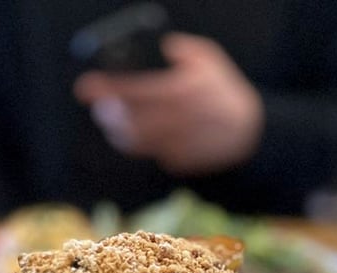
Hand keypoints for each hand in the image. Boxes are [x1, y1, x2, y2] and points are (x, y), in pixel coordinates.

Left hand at [73, 32, 263, 174]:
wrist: (249, 133)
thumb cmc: (225, 92)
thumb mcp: (210, 59)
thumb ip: (183, 50)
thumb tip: (162, 47)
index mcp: (183, 91)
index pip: (136, 89)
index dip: (108, 89)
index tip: (86, 88)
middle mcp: (179, 120)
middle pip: (131, 120)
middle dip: (111, 115)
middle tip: (100, 110)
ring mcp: (179, 144)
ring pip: (137, 142)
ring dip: (121, 134)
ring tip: (114, 126)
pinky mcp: (180, 161)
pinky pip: (153, 154)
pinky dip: (144, 147)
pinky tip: (140, 138)